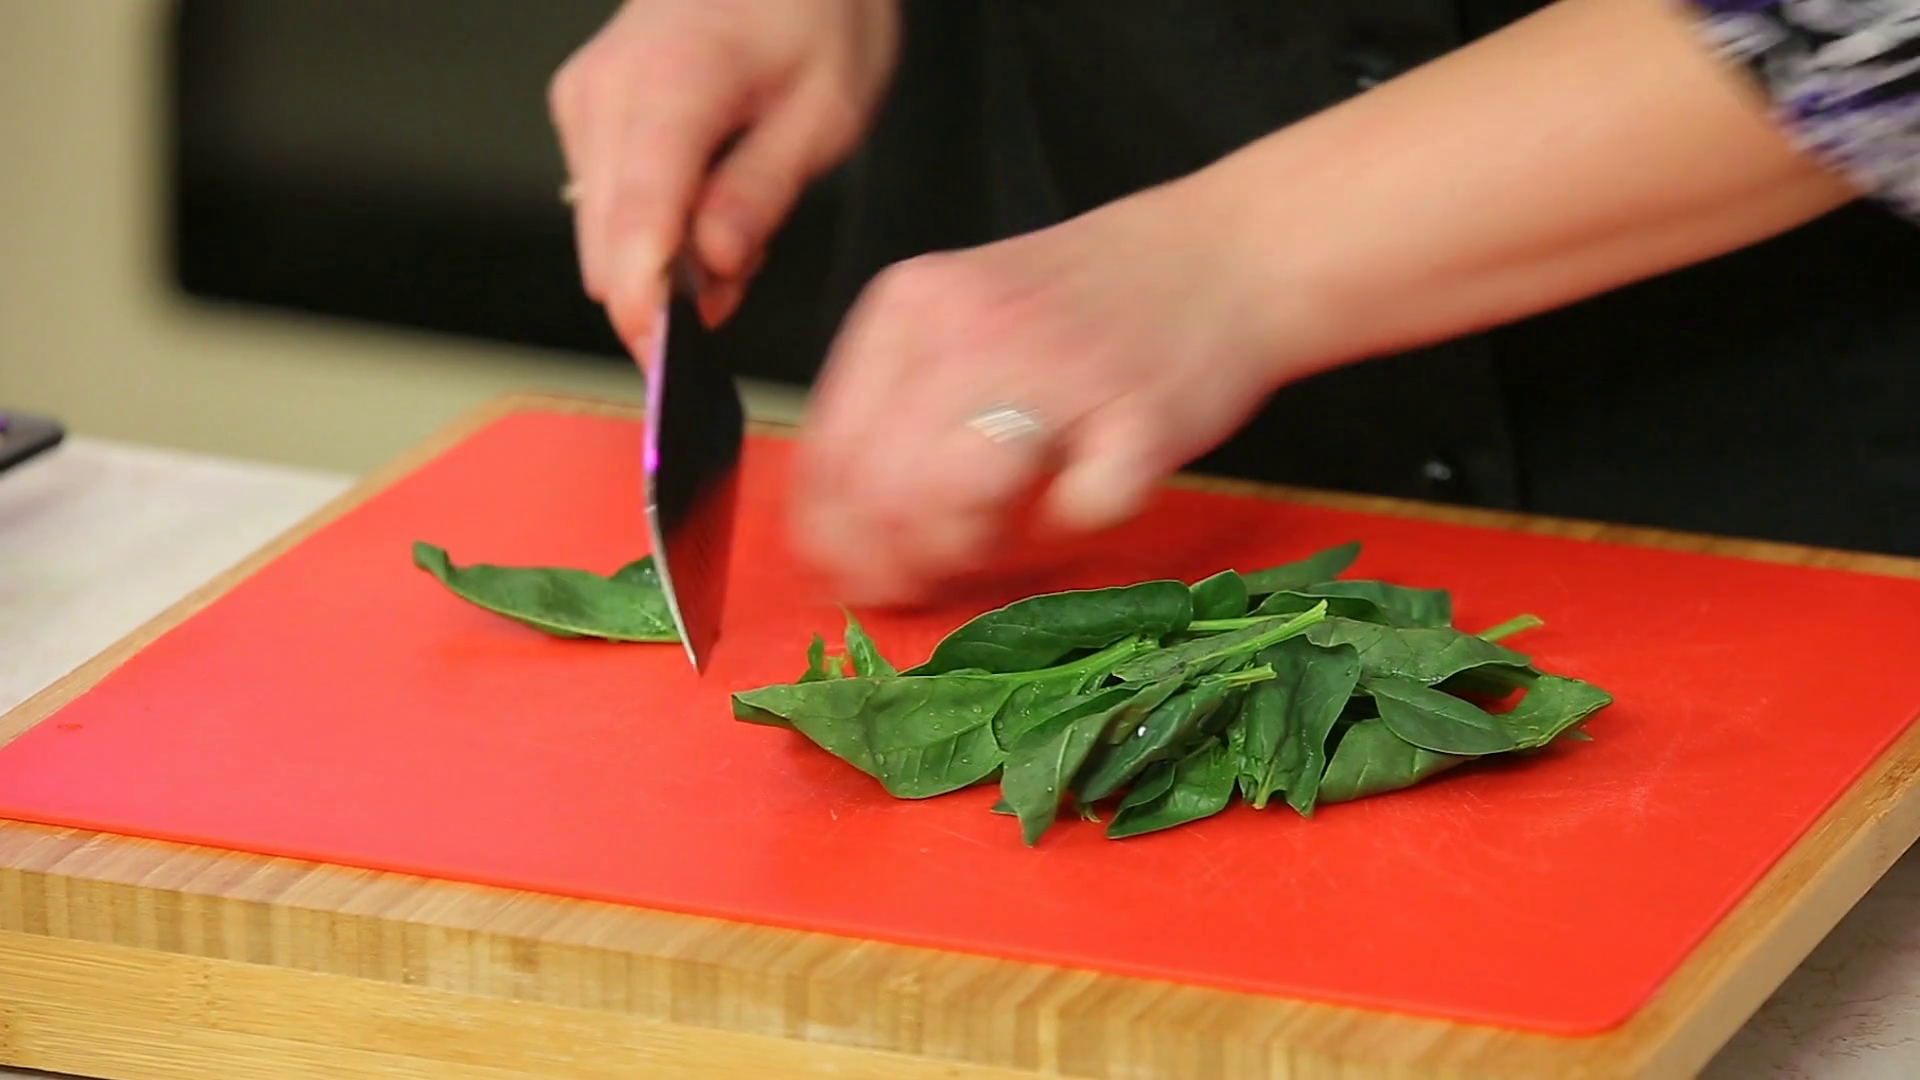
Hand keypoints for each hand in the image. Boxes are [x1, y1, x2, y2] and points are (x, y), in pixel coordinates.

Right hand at [548, 0, 898, 347]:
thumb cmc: (812, 13)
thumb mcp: (826, 111)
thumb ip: (762, 196)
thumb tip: (715, 268)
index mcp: (671, 86)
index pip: (635, 222)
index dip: (647, 306)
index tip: (667, 363)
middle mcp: (607, 93)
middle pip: (607, 245)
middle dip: (672, 288)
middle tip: (746, 272)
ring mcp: (586, 100)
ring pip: (604, 234)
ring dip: (668, 259)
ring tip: (740, 220)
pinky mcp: (584, 111)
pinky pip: (608, 203)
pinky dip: (656, 226)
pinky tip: (707, 199)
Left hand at [791, 177, 1310, 607]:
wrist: (1226, 254)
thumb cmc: (1089, 300)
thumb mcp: (966, 316)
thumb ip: (900, 404)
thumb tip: (843, 532)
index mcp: (913, 305)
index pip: (832, 448)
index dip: (831, 532)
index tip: (846, 573)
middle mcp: (972, 329)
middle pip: (884, 489)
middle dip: (893, 559)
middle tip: (919, 581)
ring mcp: (1059, 371)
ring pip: (955, 506)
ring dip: (967, 547)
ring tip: (1001, 534)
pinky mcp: (1140, 421)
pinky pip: (1076, 514)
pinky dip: (1077, 520)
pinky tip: (1092, 477)